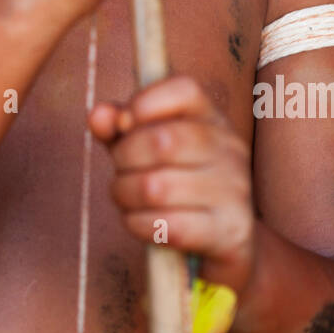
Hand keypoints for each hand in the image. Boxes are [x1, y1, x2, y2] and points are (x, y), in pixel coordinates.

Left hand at [89, 75, 255, 296]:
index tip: (125, 124)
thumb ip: (120, 129)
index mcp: (213, 119)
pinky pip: (165, 225)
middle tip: (121, 170)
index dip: (143, 102)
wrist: (228, 242)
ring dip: (124, 195)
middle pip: (161, 140)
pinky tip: (140, 222)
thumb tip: (99, 115)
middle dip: (123, 158)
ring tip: (127, 198)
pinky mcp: (228, 233)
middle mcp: (230, 150)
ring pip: (154, 188)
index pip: (184, 90)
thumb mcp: (147, 149)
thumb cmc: (179, 184)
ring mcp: (234, 192)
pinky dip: (138, 224)